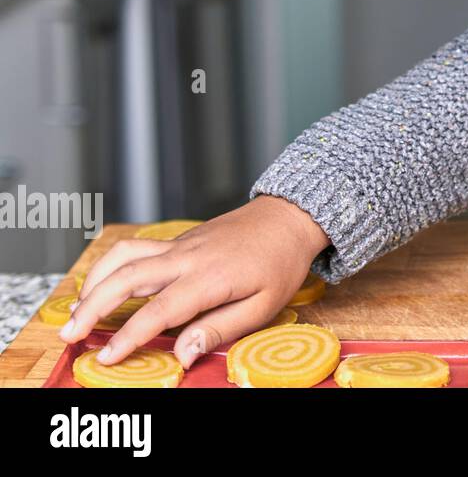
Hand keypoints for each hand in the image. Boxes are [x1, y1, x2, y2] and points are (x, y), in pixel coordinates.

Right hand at [60, 195, 331, 367]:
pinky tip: (100, 285)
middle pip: (126, 277)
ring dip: (93, 282)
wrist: (288, 219)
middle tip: (71, 334)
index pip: (159, 310)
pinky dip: (109, 266)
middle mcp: (187, 258)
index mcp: (210, 278)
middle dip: (93, 307)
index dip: (129, 336)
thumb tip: (183, 355)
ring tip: (76, 311)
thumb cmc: (279, 264)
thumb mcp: (263, 306)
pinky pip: (135, 249)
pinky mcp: (177, 240)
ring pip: (124, 256)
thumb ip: (220, 330)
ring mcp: (179, 245)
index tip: (107, 357)